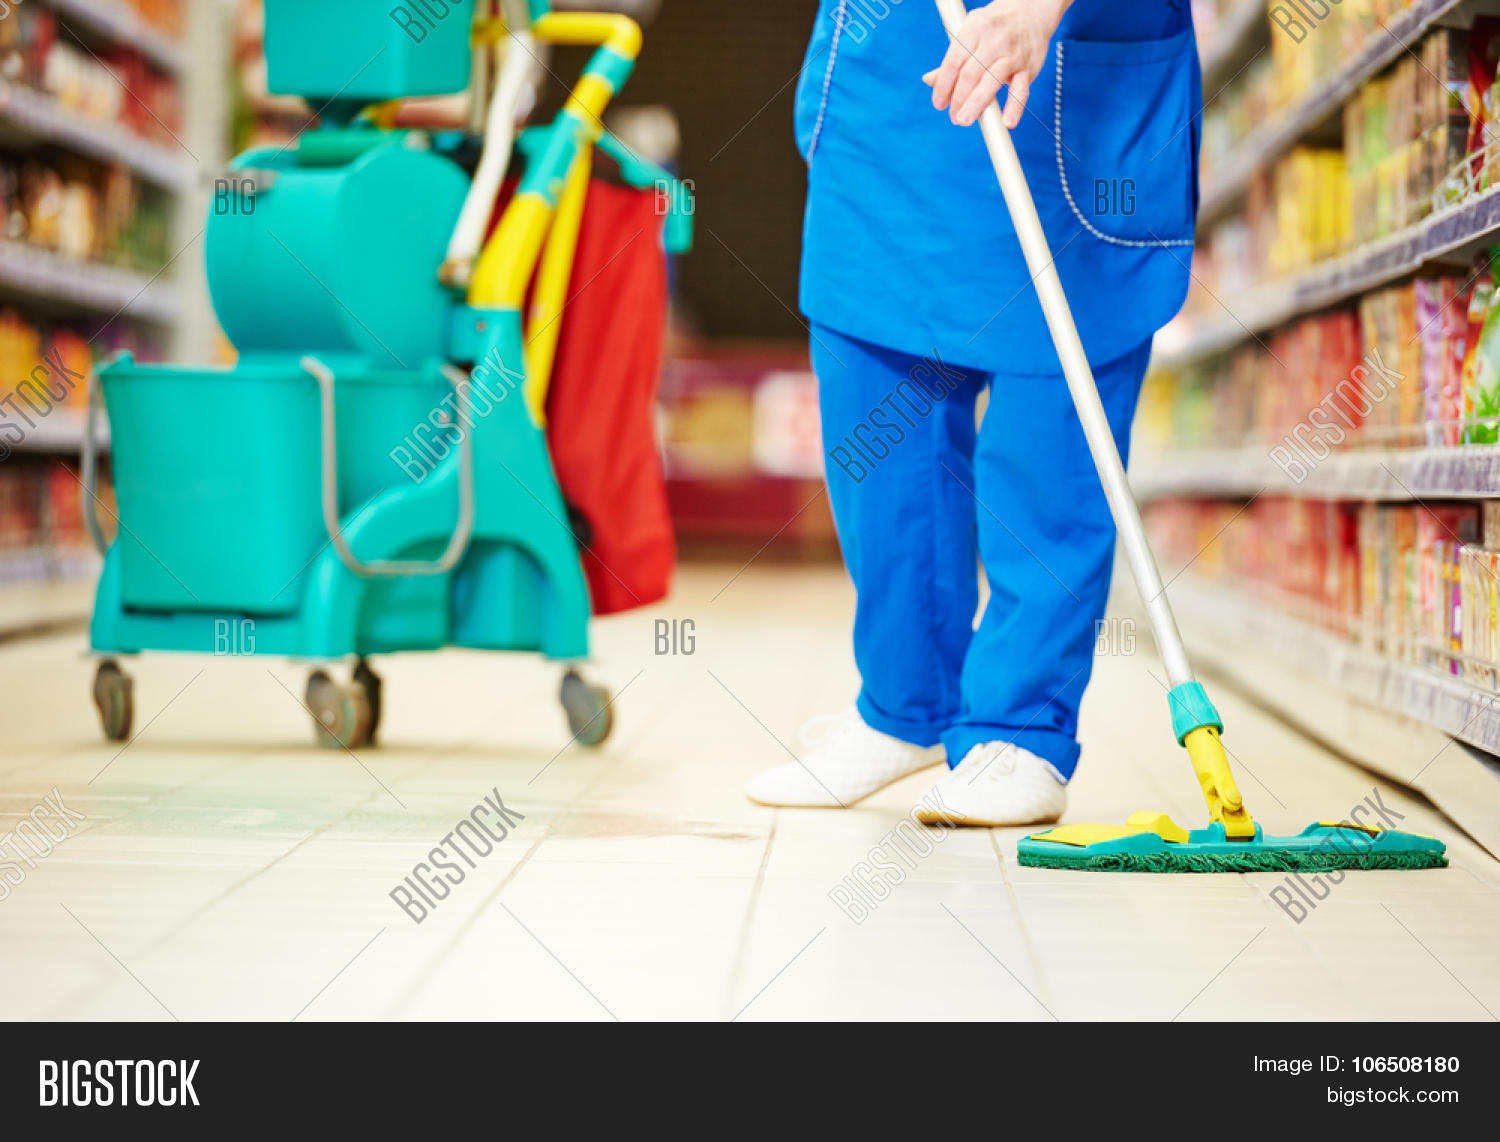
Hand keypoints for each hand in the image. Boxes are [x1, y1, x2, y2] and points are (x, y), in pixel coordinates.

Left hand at [924, 0, 1071, 128]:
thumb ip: (953, 58)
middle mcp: (994, 40)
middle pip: (971, 74)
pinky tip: (1006, 123)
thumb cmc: (996, 26)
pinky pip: (1021, 90)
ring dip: (976, 104)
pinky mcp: (1029, 67)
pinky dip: (1014, 108)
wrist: (1033, 10)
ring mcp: (1013, 54)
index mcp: (974, 29)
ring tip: (964, 120)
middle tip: (953, 117)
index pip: (954, 61)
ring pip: (992, 82)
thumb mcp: (971, 32)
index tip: (939, 104)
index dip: (943, 85)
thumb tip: (928, 80)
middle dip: (959, 99)